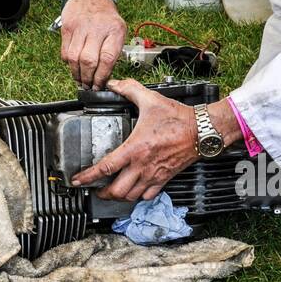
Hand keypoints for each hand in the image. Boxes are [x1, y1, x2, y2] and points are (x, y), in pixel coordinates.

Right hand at [60, 0, 125, 88]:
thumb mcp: (119, 30)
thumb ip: (115, 51)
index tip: (100, 85)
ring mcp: (79, 28)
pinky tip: (73, 67)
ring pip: (74, 58)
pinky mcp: (67, 29)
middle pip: (88, 61)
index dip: (102, 76)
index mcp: (114, 31)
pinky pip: (64, 52)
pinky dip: (68, 63)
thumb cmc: (106, 16)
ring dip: (76, 74)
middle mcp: (96, 29)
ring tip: (80, 80)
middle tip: (89, 86)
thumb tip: (106, 75)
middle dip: (88, 79)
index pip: (107, 59)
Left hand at [72, 78, 197, 200]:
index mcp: (135, 148)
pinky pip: (149, 195)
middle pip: (117, 191)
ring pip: (131, 196)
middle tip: (95, 189)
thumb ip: (130, 90)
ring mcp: (154, 175)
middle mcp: (143, 166)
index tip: (78, 180)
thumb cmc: (179, 119)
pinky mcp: (165, 178)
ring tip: (113, 192)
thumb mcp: (151, 100)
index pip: (105, 167)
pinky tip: (135, 190)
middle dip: (102, 193)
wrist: (202, 131)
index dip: (88, 176)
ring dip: (119, 197)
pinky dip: (138, 196)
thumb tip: (115, 85)